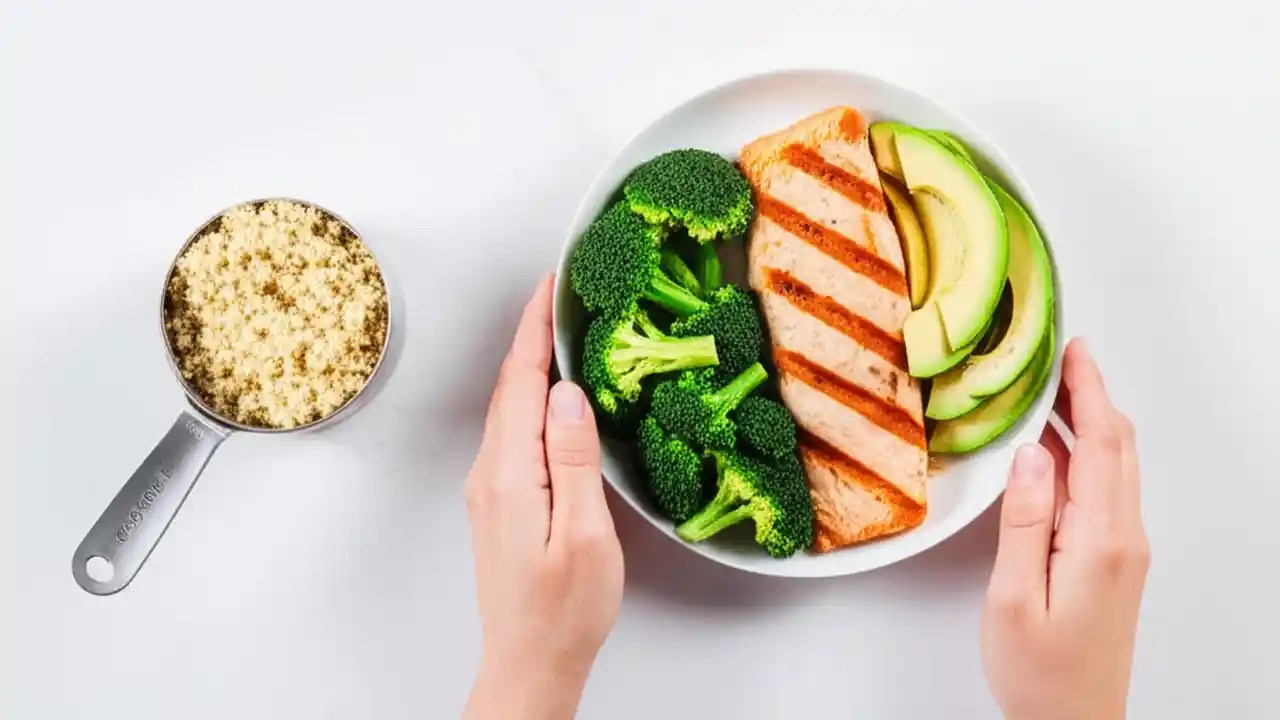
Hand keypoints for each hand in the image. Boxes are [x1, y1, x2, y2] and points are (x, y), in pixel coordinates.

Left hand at [462, 276, 624, 719]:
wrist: (529, 662)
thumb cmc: (563, 611)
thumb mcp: (584, 534)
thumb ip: (574, 458)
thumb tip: (566, 394)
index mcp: (510, 474)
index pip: (519, 382)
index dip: (533, 330)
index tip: (549, 286)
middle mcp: (489, 474)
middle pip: (508, 388)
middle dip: (531, 336)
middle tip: (561, 296)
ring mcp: (490, 488)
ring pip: (509, 409)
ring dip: (531, 367)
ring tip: (560, 332)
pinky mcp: (499, 501)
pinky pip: (512, 433)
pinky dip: (530, 400)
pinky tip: (553, 397)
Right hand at [982, 338, 1150, 719]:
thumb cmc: (1039, 673)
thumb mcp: (1015, 597)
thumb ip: (1025, 522)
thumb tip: (1031, 455)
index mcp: (1102, 540)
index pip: (1100, 445)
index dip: (1087, 391)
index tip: (1073, 349)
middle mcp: (1124, 538)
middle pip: (1117, 447)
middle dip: (1092, 394)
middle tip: (1060, 354)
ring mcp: (1123, 550)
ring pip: (1113, 466)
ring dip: (1088, 421)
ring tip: (1048, 390)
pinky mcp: (1113, 561)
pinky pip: (1103, 491)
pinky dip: (1082, 455)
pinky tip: (1049, 450)